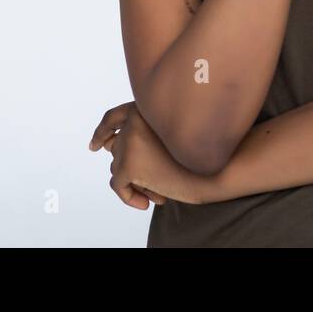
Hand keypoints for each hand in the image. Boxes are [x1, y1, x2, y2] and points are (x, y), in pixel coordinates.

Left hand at [87, 101, 210, 207]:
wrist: (216, 168)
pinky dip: (128, 196)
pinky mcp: (129, 165)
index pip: (112, 117)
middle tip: (149, 182)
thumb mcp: (169, 133)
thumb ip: (143, 133)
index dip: (102, 132)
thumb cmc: (197, 152)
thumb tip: (107, 145)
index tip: (95, 145)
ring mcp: (129, 141)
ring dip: (135, 182)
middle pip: (116, 148)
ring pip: (117, 167)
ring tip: (160, 190)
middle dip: (131, 166)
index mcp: (143, 108)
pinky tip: (145, 204)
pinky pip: (117, 185)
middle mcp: (133, 120)